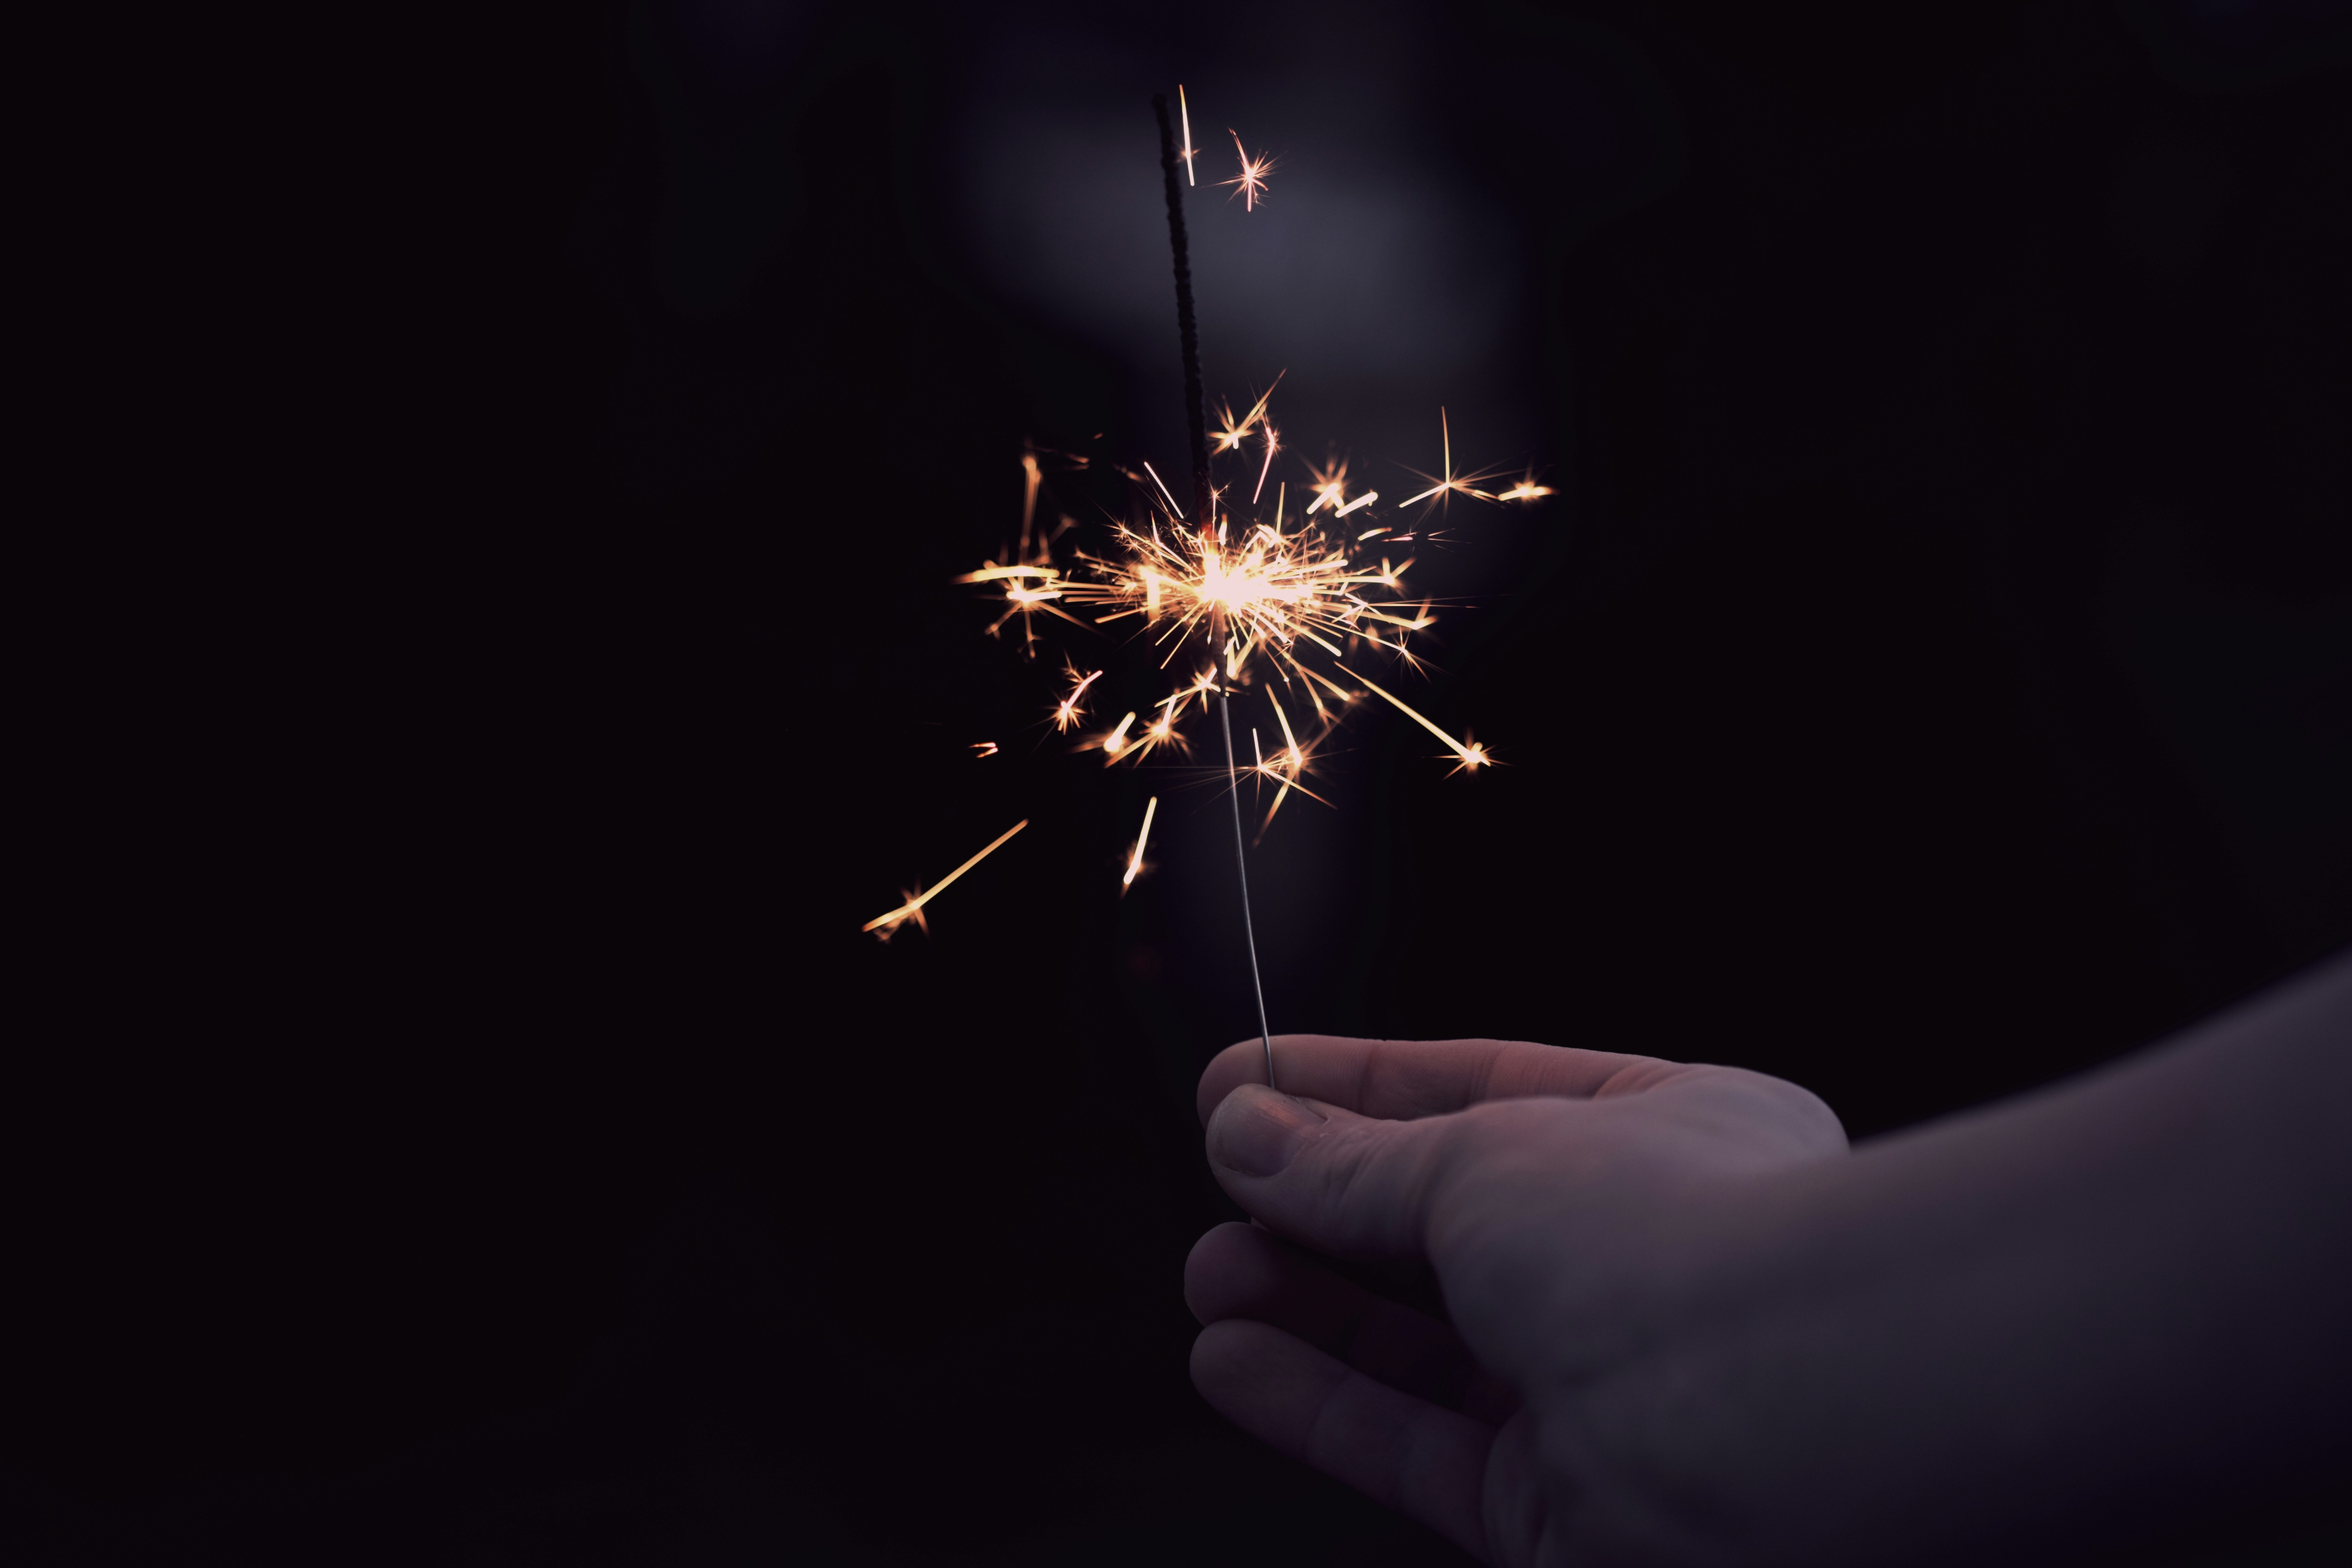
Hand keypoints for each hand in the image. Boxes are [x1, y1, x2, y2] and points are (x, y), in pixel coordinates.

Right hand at [1184, 1035, 1845, 1564]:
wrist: (1773, 1433)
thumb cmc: (1671, 1247)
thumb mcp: (1481, 1156)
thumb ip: (1350, 1161)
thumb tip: (1243, 1130)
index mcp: (1678, 1135)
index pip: (1488, 1094)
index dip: (1355, 1088)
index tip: (1242, 1080)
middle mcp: (1651, 1264)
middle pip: (1450, 1226)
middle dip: (1320, 1207)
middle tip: (1217, 1186)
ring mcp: (1612, 1393)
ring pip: (1429, 1346)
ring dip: (1306, 1308)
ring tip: (1210, 1277)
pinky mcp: (1565, 1511)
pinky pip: (1420, 1449)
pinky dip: (1322, 1405)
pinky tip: (1232, 1362)